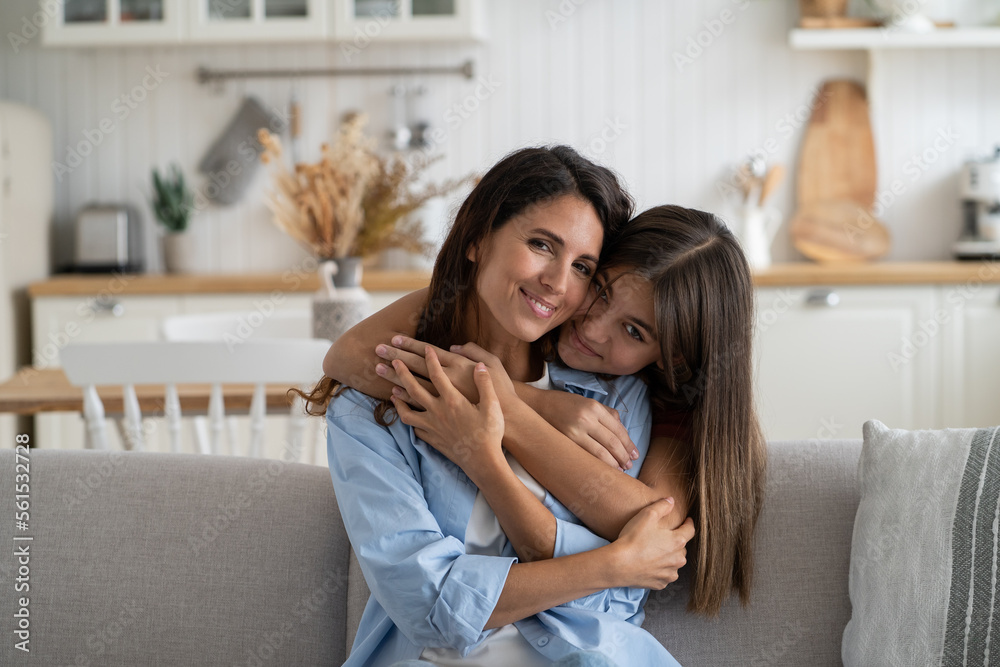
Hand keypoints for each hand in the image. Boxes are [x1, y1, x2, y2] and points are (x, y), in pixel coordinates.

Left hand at [389, 347, 504, 475]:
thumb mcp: (491, 404)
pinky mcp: (431, 438)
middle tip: (391, 360)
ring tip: (391, 389)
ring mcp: (432, 426)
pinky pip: (413, 426)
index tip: (425, 347)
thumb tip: (478, 365)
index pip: (437, 373)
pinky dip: (407, 418)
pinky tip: (406, 414)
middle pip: (414, 387)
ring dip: (398, 397)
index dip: (430, 358)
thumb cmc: (490, 432)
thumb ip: (484, 382)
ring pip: (407, 409)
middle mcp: (438, 411)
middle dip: (401, 371)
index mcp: (453, 399)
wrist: (483, 461)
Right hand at [532, 390, 636, 469]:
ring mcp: (576, 430)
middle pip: (613, 441)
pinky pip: (587, 455)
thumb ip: (606, 414)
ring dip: (614, 463)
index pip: (618, 429)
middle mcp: (587, 418)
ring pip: (602, 451)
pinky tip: (604, 468)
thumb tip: (623, 432)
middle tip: (630, 465)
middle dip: (624, 456)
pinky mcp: (566, 440)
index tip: (634, 454)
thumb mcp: (587, 402)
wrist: (537, 406)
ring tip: (620, 469)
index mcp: (594, 407)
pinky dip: (599, 463)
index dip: (629, 444)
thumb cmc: (564, 405)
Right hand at [612, 498, 694, 589]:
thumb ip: (662, 506)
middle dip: (675, 541)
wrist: (618, 565)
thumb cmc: (633, 539)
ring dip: (668, 556)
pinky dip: (660, 569)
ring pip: (674, 562)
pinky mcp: (660, 584)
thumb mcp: (647, 515)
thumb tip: (672, 501)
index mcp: (678, 541)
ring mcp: (669, 573)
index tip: (687, 520)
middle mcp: (678, 559)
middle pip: (682, 547)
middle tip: (662, 536)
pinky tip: (649, 564)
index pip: (690, 530)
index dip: (689, 523)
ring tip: (655, 551)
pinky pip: (664, 574)